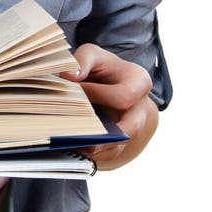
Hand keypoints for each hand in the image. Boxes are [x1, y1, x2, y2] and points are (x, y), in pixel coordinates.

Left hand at [62, 43, 158, 169]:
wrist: (112, 84)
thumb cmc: (101, 69)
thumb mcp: (93, 55)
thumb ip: (82, 61)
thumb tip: (69, 77)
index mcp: (139, 82)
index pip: (124, 96)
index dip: (97, 95)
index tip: (76, 89)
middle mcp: (142, 108)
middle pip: (129, 129)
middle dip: (101, 131)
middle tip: (75, 131)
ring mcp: (134, 129)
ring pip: (120, 147)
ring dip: (97, 148)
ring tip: (74, 147)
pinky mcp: (123, 144)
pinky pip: (110, 155)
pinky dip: (93, 154)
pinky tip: (75, 150)